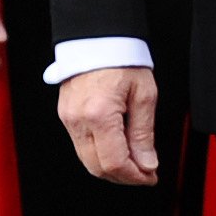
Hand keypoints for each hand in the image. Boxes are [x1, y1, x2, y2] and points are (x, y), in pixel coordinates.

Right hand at [59, 65, 160, 183]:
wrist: (97, 38)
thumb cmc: (121, 58)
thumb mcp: (143, 95)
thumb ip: (144, 133)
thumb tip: (147, 163)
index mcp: (99, 114)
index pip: (115, 163)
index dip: (135, 177)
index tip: (150, 177)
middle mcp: (78, 119)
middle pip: (97, 168)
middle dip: (123, 177)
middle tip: (145, 174)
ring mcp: (68, 118)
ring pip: (87, 160)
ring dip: (111, 168)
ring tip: (133, 163)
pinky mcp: (65, 115)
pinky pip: (81, 145)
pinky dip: (99, 154)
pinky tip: (117, 149)